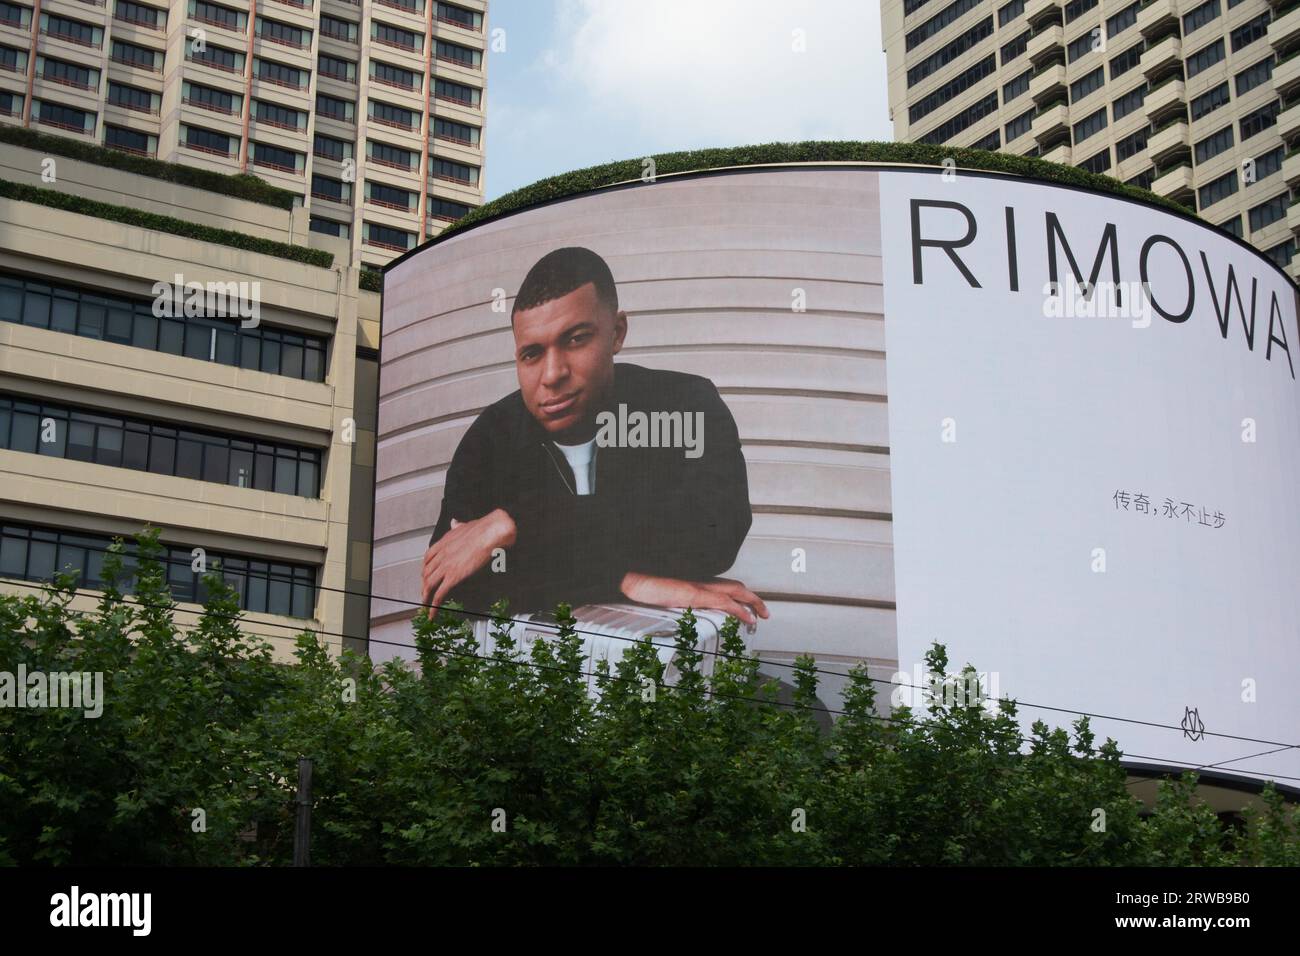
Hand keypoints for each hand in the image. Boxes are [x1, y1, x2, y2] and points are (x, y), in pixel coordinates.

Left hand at [421, 509, 516, 609]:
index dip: (425, 569)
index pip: (427, 558)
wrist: (490, 532)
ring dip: (425, 597)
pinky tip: (432, 612)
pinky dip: (433, 605)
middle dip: (424, 585)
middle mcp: (441, 555)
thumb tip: (454, 522)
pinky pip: (439, 594)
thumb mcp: (464, 525)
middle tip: (424, 594)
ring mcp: (446, 566)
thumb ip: (457, 526)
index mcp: (443, 543)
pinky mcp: (454, 576)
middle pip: (426, 573)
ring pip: (429, 585)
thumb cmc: (482, 528)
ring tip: (425, 607)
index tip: (425, 575)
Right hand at [619, 572, 769, 625]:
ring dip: (752, 603)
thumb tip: (675, 610)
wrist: (629, 578)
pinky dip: (741, 610)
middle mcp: (699, 580)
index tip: (746, 605)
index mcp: (692, 580)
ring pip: (736, 591)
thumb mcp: (659, 596)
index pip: (721, 584)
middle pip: (735, 585)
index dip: (737, 594)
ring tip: (762, 616)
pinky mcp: (695, 594)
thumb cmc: (638, 585)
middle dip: (752, 598)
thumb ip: (672, 601)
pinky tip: (748, 619)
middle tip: (763, 612)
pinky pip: (725, 602)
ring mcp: (698, 585)